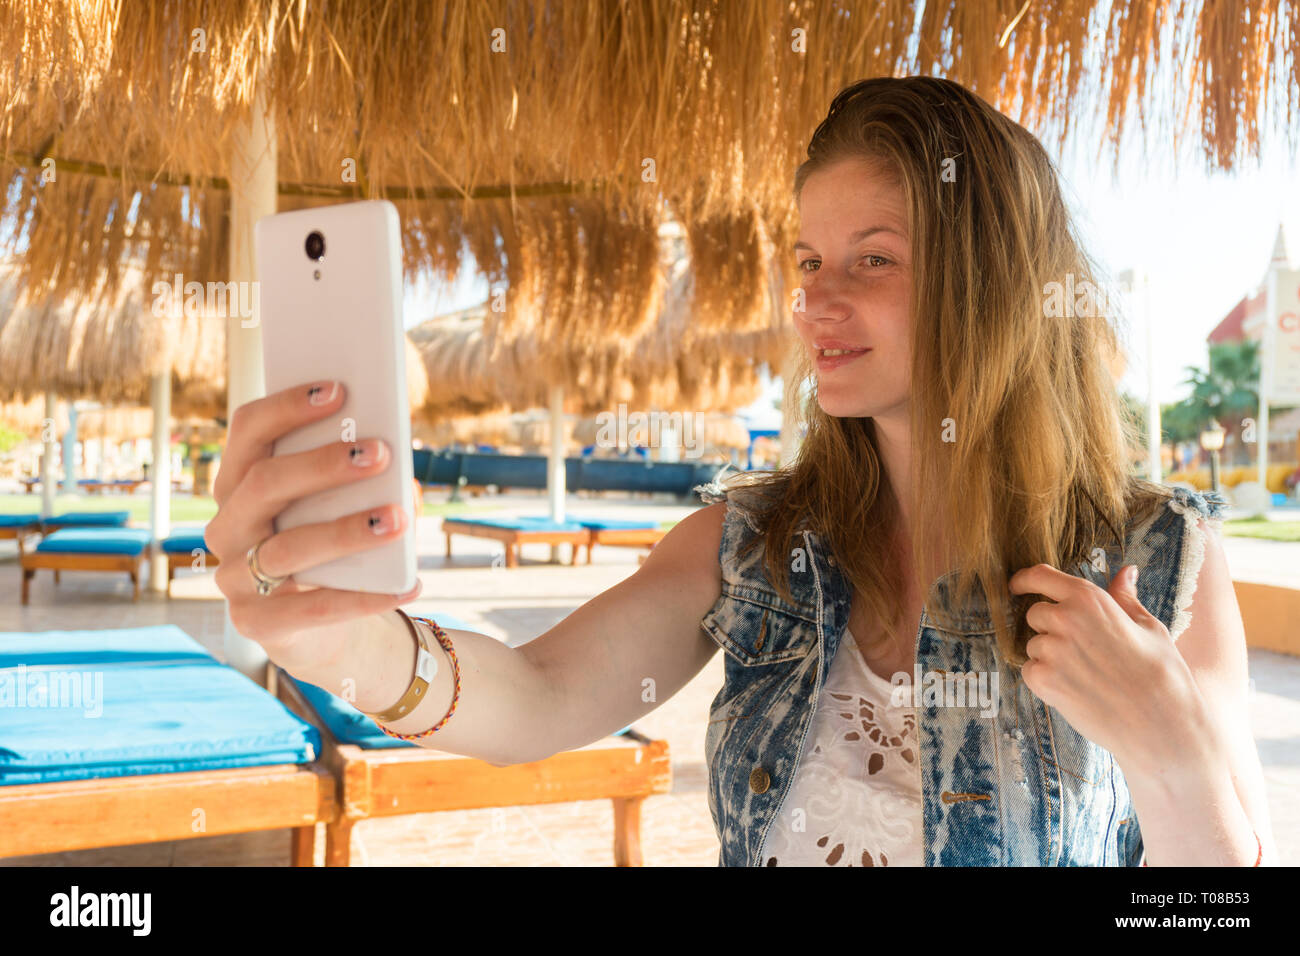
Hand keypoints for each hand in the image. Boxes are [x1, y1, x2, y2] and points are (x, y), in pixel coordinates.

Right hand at [205, 381, 420, 672]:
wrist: (321, 628)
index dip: (287, 406)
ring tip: (398, 518)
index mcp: (239, 483)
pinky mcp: (256, 624)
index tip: (338, 390)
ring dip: (347, 530)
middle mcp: (227, 526)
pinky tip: (410, 583)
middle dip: (323, 465)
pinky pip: (315, 608)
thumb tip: (397, 465)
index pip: (247, 431)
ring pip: (288, 548)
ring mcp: (235, 578)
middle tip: (380, 453)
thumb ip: (357, 482)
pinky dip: (366, 596)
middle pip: (265, 484)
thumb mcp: (341, 508)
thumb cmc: (334, 548)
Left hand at [1007, 562, 1213, 774]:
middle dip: (1051, 628)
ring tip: (1087, 674)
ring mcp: (1051, 650)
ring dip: (1050, 657)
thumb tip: (1126, 571)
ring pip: (1034, 646)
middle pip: (1035, 614)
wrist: (1161, 723)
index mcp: (1088, 599)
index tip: (1016, 585)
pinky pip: (1031, 671)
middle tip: (1083, 650)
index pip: (1040, 577)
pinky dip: (1045, 680)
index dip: (1024, 579)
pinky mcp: (1043, 680)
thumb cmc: (1161, 673)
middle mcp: (1064, 619)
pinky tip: (1076, 688)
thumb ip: (1125, 597)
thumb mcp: (1149, 626)